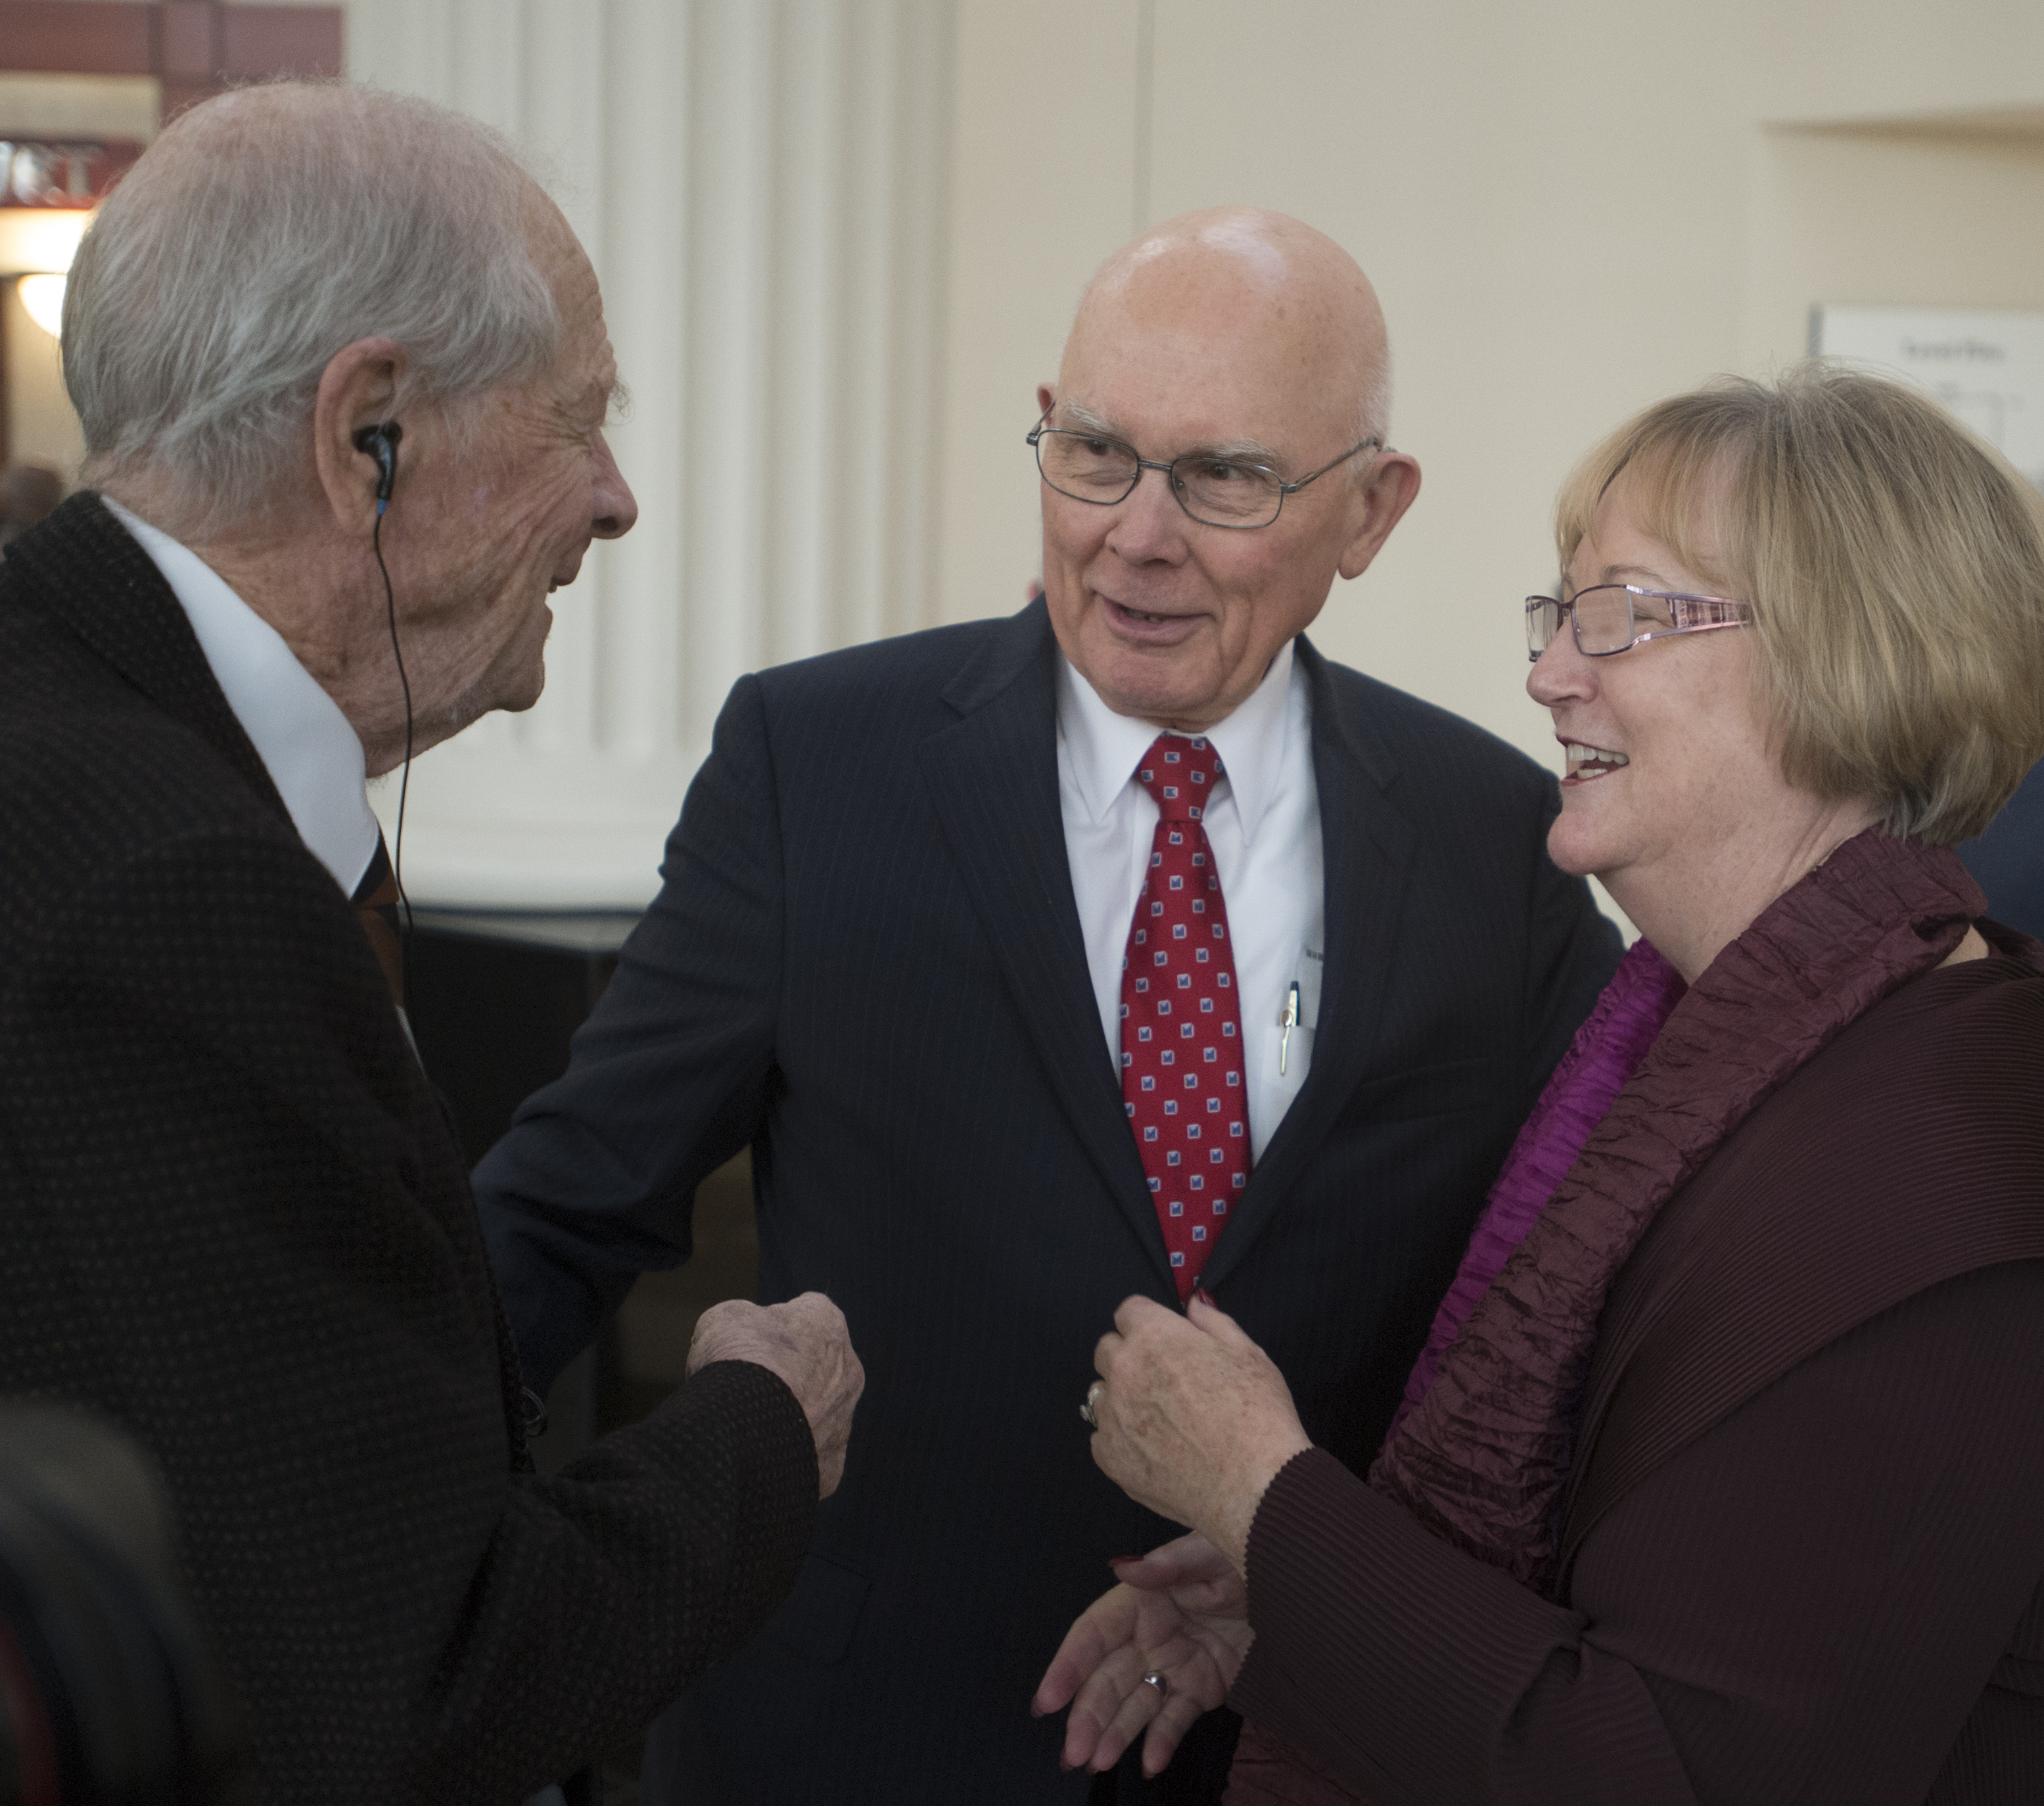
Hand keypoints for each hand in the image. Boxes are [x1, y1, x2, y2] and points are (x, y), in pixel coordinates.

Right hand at [687, 1293, 862, 1496]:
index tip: (749, 1342)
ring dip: (791, 1417)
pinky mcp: (831, 1466)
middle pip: (818, 1366)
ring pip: (818, 1415)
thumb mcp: (725, 1318)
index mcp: (827, 1323)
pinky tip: (759, 1458)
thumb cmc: (736, 1363)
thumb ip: (744, 1319)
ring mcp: (844, 1421)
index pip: (807, 1313)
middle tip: (748, 1386)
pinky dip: (788, 1458)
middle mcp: (848, 1370)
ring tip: (749, 1426)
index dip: (773, 1326)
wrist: (743, 1433)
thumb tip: (744, 1336)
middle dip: (789, 1374)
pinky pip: (809, 1458)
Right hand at [1033, 1532, 1251, 1776]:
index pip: (1094, 1634)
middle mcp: (1149, 1635)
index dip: (1067, 1666)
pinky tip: (1150, 1763)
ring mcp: (1173, 1665)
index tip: (1046, 1701)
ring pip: (1134, 1705)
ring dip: (1114, 1735)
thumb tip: (1124, 1567)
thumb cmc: (1249, 1552)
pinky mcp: (1200, 1689)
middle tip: (1073, 1753)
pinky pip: (1175, 1720)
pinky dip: (1161, 1742)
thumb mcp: (1211, 1552)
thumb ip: (1167, 1564)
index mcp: (1142, 1598)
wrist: (1300, 1587)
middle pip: (1106, 1679)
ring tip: (1097, 1763)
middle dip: (1086, 1716)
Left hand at [1090, 1292, 1311, 1568]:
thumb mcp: (1247, 1353)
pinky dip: (1121, 1438)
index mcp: (1154, 1336)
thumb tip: (1193, 1304)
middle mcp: (1124, 1371)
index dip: (1148, 1321)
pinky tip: (1155, 1448)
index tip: (1164, 1338)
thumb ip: (1212, 1321)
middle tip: (1165, 1377)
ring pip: (1101, 1393)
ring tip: (1160, 1417)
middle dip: (1130, 1354)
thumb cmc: (1258, 1415)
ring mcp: (1112, 1417)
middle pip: (1107, 1349)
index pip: (1128, 1310)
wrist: (1255, 1486)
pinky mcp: (1110, 1458)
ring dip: (1122, 1396)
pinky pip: (1101, 1436)